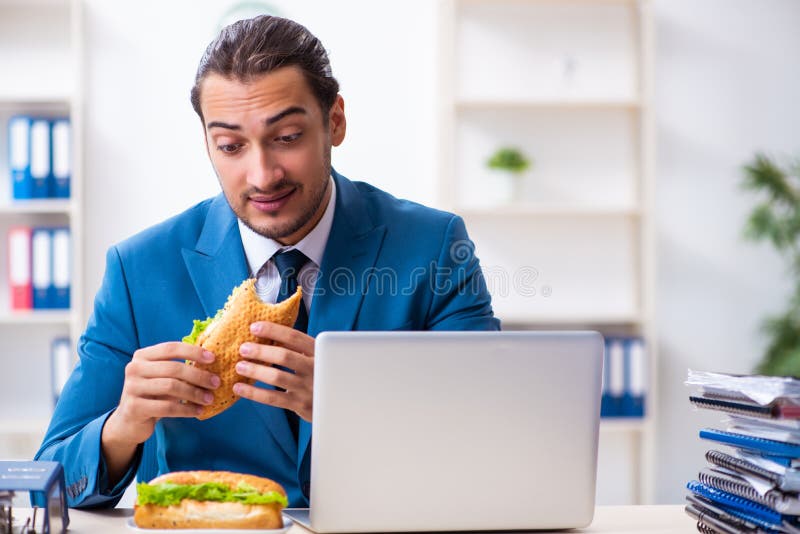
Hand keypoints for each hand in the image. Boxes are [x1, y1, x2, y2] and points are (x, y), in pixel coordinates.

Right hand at [104, 342, 219, 445]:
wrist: (129, 421)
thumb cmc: (153, 394)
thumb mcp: (161, 376)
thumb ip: (178, 367)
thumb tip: (211, 361)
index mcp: (142, 356)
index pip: (171, 348)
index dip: (193, 351)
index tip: (213, 358)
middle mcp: (134, 368)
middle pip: (173, 368)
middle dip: (198, 375)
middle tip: (216, 383)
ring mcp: (132, 388)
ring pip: (171, 387)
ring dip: (194, 393)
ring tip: (209, 399)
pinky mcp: (134, 407)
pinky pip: (167, 407)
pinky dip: (186, 409)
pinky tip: (198, 411)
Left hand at [234, 322, 314, 421]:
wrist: (340, 405)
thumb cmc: (320, 376)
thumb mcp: (316, 358)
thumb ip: (298, 348)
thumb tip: (267, 334)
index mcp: (318, 352)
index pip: (294, 337)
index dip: (273, 330)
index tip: (254, 327)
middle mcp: (314, 368)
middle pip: (285, 356)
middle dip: (261, 351)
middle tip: (243, 348)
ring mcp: (308, 388)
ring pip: (277, 377)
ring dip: (255, 370)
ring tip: (239, 366)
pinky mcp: (300, 404)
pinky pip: (273, 398)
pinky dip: (254, 392)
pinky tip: (239, 387)